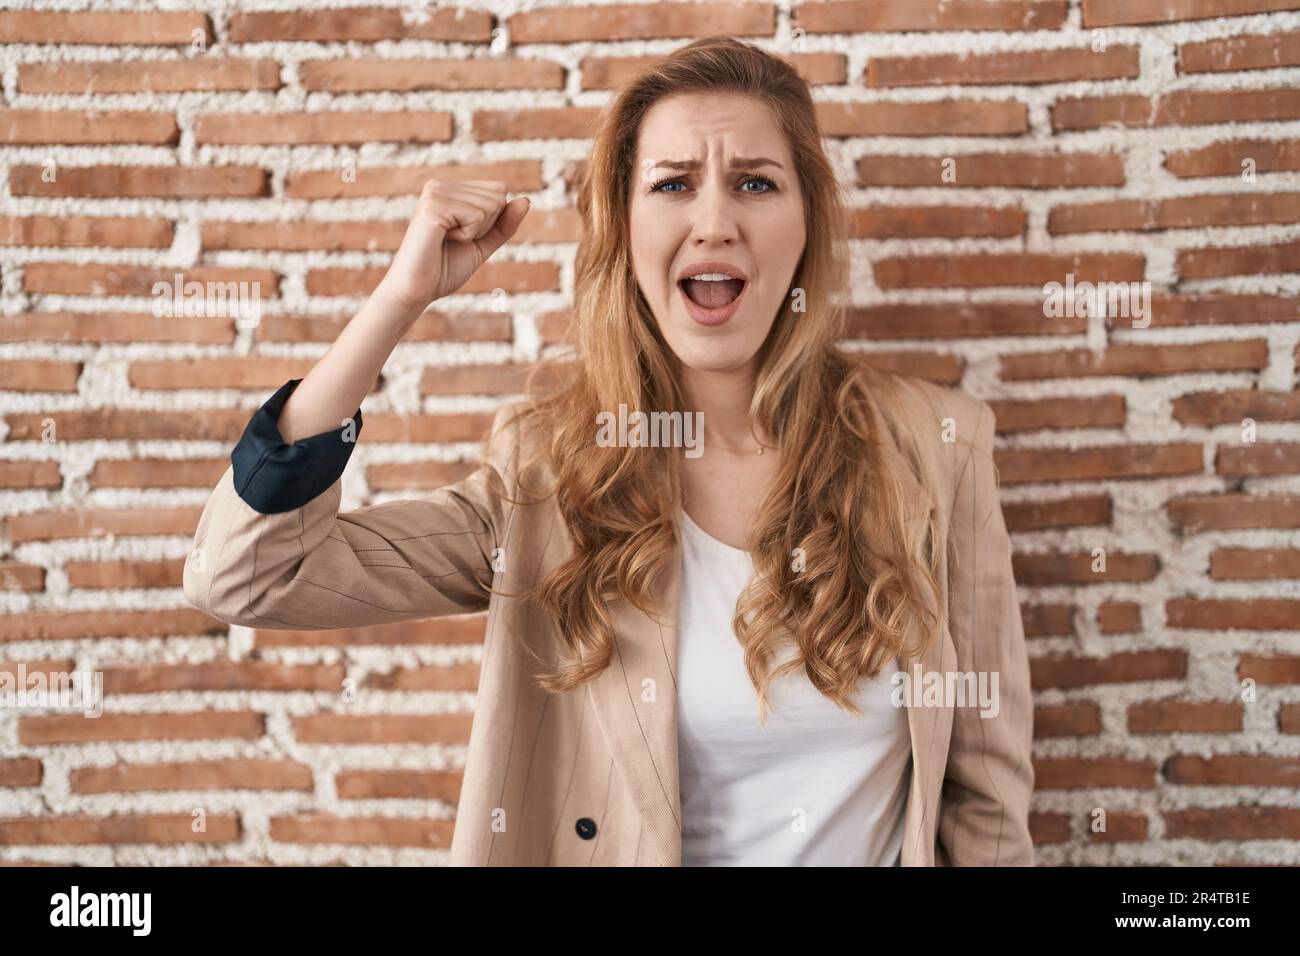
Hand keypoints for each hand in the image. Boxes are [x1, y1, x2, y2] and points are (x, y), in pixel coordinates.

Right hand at [375, 178, 529, 315]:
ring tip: (448, 241)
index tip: (464, 236)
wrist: (417, 290)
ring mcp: (434, 193)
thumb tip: (526, 200)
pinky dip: (468, 236)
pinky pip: (476, 216)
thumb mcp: (483, 244)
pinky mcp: (433, 205)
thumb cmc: (445, 268)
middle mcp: (440, 185)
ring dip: (475, 233)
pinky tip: (444, 240)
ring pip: (490, 205)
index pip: (499, 190)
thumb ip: (505, 223)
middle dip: (486, 227)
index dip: (492, 222)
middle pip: (497, 197)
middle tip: (456, 241)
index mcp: (449, 189)